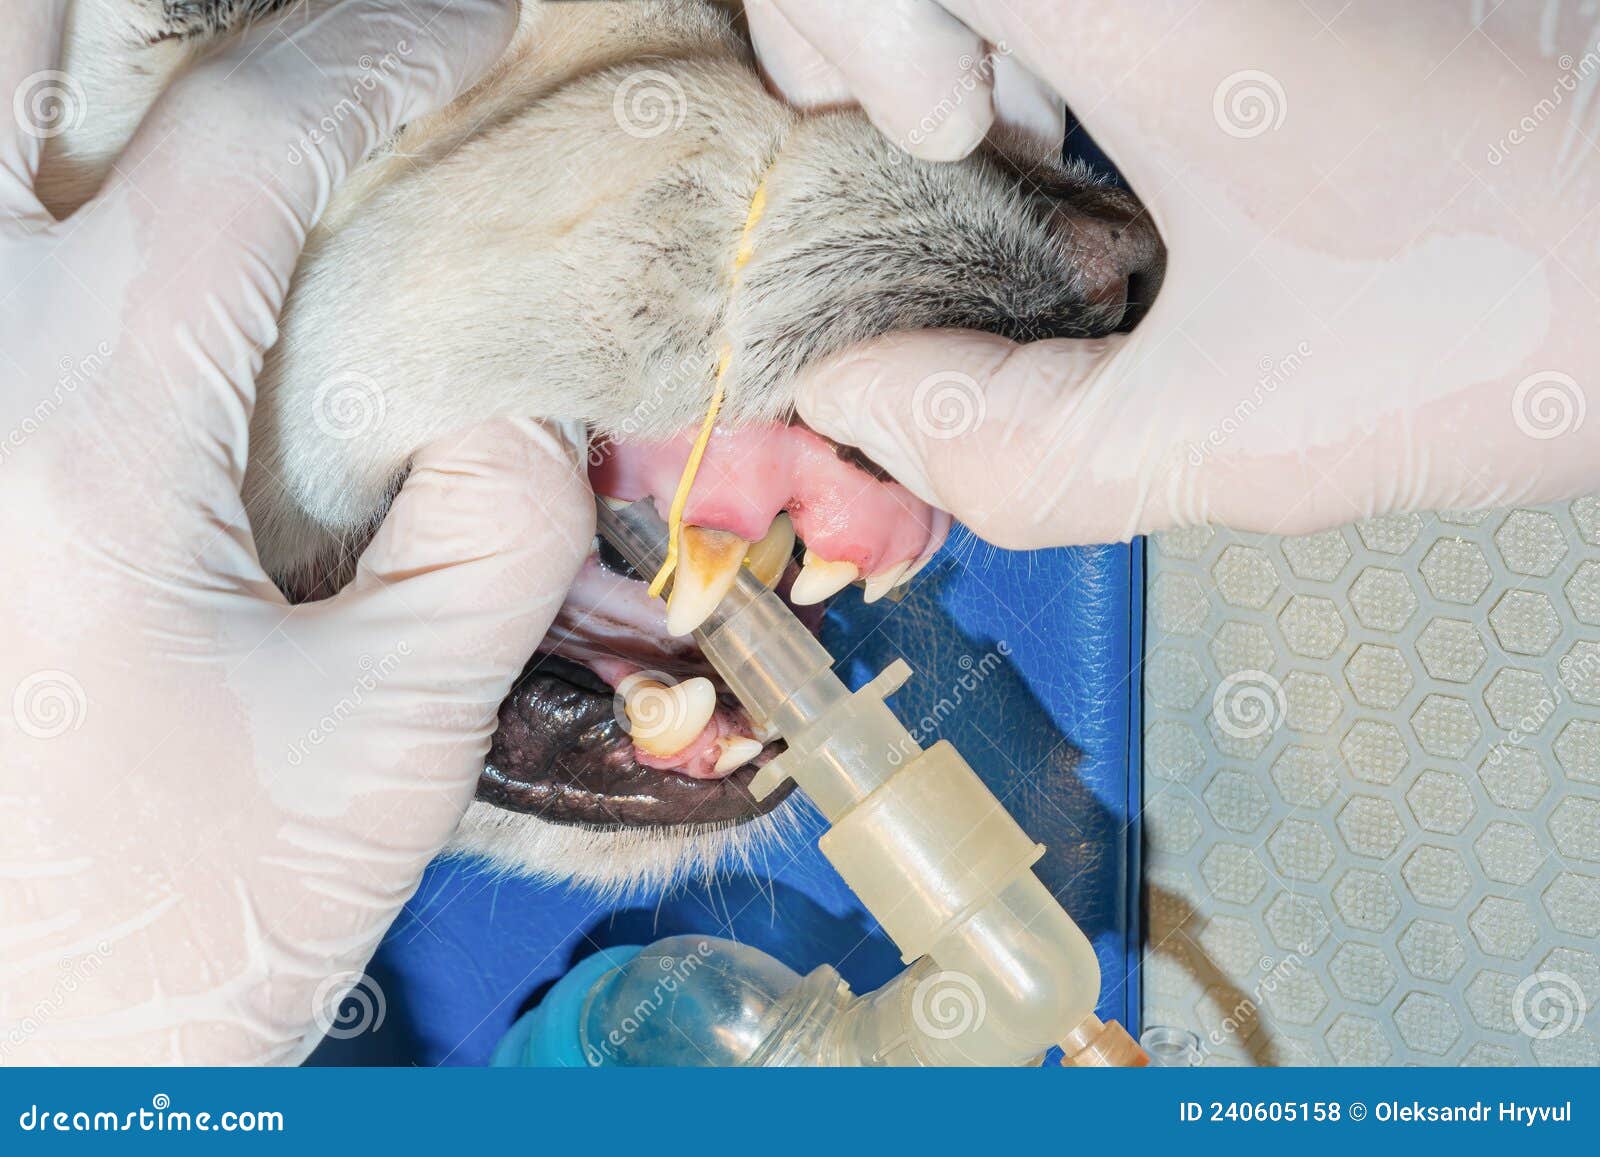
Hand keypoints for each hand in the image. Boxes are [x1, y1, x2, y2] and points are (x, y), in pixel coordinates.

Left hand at [0, 0, 591, 1062]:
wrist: (14, 1056)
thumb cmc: (179, 913)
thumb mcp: (393, 740)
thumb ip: (490, 534)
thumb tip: (514, 405)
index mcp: (78, 423)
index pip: (241, 138)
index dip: (380, 45)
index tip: (467, 19)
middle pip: (7, 42)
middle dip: (147, 3)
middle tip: (279, 23)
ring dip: (48, 73)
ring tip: (146, 81)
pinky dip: (13, 200)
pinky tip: (66, 211)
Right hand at [754, 1, 1599, 546]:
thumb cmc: (1529, 295)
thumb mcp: (1230, 433)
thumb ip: (994, 447)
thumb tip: (855, 396)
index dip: (836, 31)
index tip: (939, 135)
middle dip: (882, 39)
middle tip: (968, 149)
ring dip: (963, 32)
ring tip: (1041, 145)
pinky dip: (1038, 32)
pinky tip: (1104, 114)